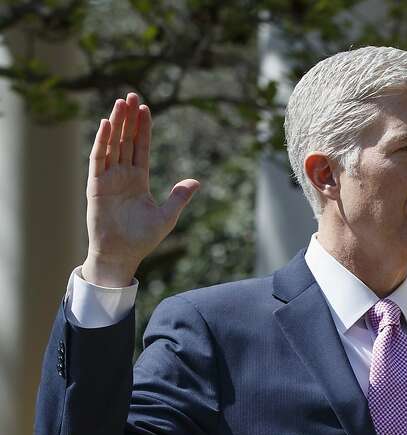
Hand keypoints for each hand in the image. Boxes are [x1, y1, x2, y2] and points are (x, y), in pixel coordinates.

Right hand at [83, 93, 199, 286]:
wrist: (122, 254)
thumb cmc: (142, 238)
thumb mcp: (167, 216)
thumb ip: (179, 197)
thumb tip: (197, 181)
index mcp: (139, 179)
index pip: (141, 147)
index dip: (143, 128)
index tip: (146, 108)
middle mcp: (123, 174)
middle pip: (126, 140)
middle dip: (129, 118)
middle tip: (132, 95)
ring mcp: (108, 178)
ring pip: (112, 144)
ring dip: (116, 123)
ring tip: (121, 102)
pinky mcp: (96, 185)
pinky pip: (99, 159)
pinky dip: (102, 141)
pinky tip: (107, 124)